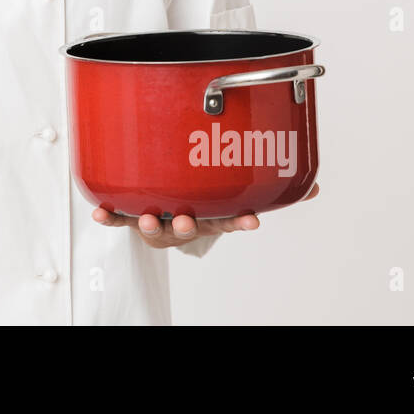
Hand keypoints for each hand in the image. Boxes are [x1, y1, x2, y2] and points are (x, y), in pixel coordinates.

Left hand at [92, 183, 319, 248]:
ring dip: (153, 223)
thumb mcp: (235, 193)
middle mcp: (187, 221)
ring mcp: (161, 221)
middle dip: (189, 225)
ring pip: (157, 227)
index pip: (230, 220)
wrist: (165, 222)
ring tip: (151, 217)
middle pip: (191, 227)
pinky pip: (119, 218)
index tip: (251, 220)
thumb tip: (315, 187)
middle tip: (186, 221)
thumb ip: (271, 186)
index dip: (240, 221)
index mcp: (212, 215)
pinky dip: (109, 216)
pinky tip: (99, 212)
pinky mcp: (134, 217)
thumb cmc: (202, 202)